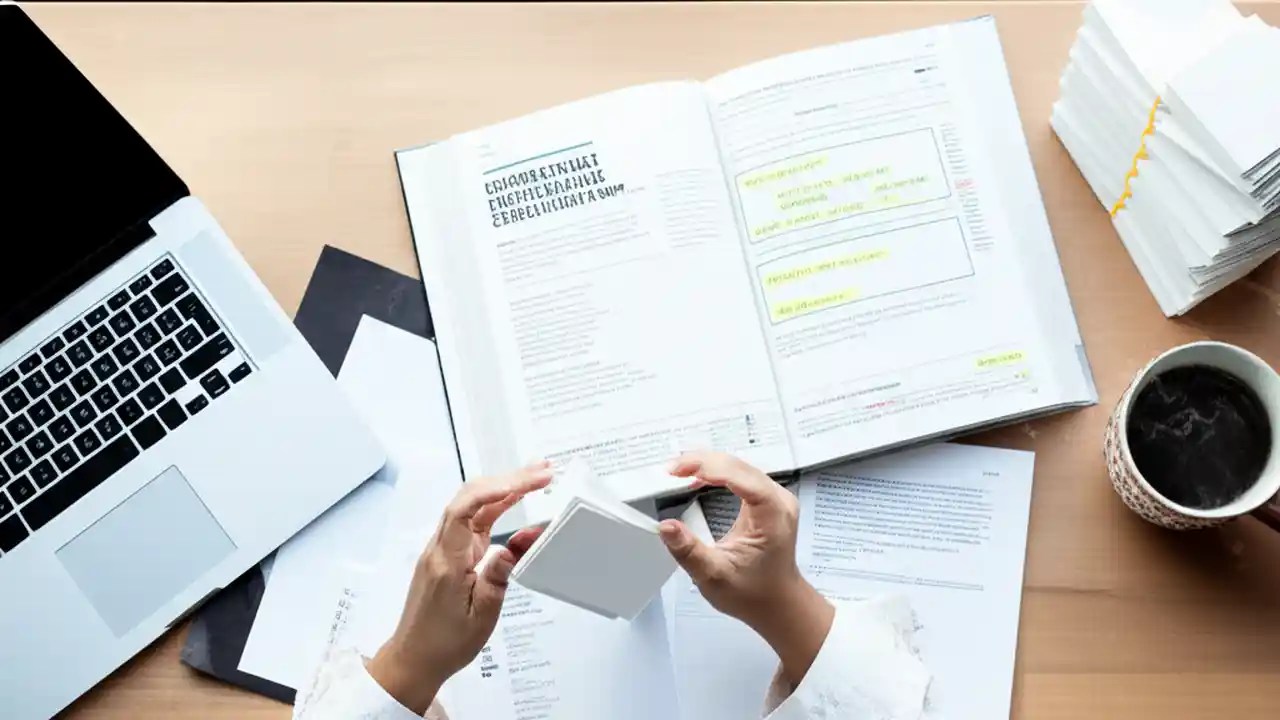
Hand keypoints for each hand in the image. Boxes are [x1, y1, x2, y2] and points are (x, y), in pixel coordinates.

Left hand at [367, 462, 551, 712]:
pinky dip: (495, 506)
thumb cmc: (444, 643)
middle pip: (471, 498)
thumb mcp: (483, 616)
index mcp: (447, 562)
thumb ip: (500, 577)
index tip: (527, 481)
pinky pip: (472, 521)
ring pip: (472, 506)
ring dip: (503, 489)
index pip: (466, 509)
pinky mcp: (450, 554)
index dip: (497, 488)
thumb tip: (516, 545)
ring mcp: (444, 549)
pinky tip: (514, 500)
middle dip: (508, 479)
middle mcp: (441, 549)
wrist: (414, 658)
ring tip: (535, 478)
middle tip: (543, 472)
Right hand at [658, 451, 833, 684]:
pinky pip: (741, 477)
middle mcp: (779, 500)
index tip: (676, 469)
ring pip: (739, 467)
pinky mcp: (768, 501)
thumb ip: (689, 551)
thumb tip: (666, 527)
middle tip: (670, 468)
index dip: (707, 466)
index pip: (739, 476)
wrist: (777, 604)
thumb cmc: (753, 593)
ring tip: (678, 470)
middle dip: (702, 462)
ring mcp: (776, 498)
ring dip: (708, 465)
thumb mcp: (714, 576)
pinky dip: (717, 473)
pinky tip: (698, 477)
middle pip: (738, 466)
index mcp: (772, 514)